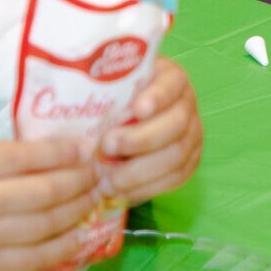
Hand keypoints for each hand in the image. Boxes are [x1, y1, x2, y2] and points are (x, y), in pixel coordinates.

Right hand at [0, 138, 99, 270]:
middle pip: (43, 193)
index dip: (64, 153)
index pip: (27, 158)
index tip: (87, 149)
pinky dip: (63, 248)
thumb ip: (3, 159)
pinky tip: (80, 236)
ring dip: (78, 213)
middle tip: (99, 174)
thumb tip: (61, 155)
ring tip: (94, 199)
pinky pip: (34, 261)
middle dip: (79, 183)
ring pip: (45, 227)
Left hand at [100, 58, 202, 204]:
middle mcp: (186, 105)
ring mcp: (192, 135)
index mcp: (171, 78)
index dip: (158, 97)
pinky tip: (120, 192)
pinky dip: (146, 188)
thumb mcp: (108, 86)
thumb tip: (78, 104)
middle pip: (176, 124)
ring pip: (176, 156)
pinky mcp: (189, 162)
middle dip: (141, 139)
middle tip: (106, 147)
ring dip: (140, 171)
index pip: (171, 84)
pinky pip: (175, 179)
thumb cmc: (111, 99)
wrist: (122, 122)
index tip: (136, 109)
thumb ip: (102, 91)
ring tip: (107, 179)